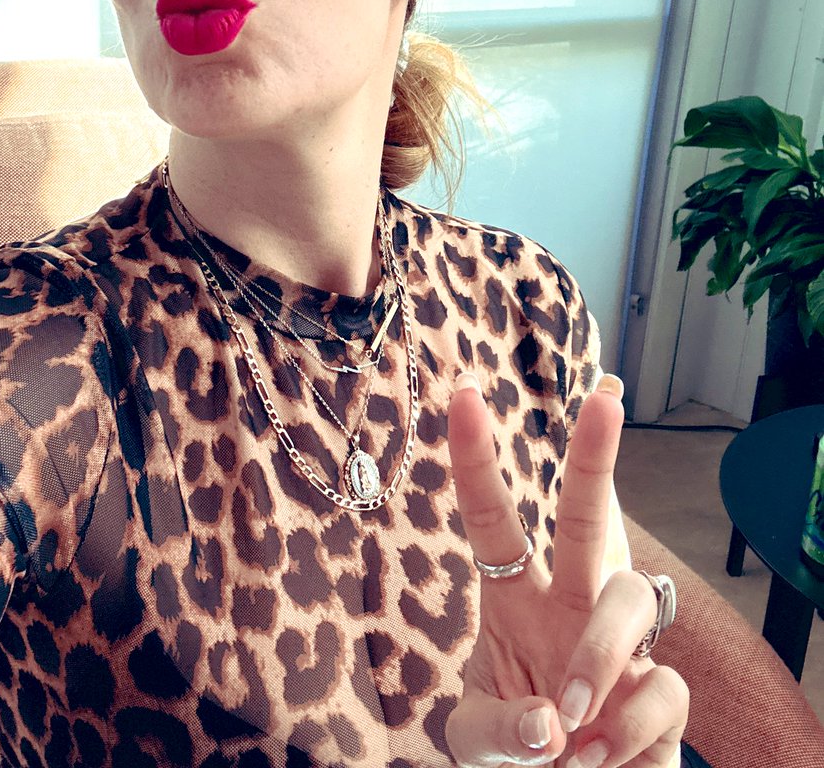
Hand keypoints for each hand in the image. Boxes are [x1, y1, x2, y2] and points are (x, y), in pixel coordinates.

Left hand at [445, 374, 687, 766]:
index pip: (493, 520)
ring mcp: (619, 644)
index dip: (476, 460)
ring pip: (631, 595)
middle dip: (595, 459)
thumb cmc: (516, 751)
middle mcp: (568, 605)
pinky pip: (662, 685)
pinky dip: (626, 727)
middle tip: (605, 401)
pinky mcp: (661, 694)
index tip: (464, 395)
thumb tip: (549, 723)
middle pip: (586, 518)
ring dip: (598, 654)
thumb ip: (496, 731)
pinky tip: (599, 756)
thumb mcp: (476, 741)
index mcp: (514, 599)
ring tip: (570, 720)